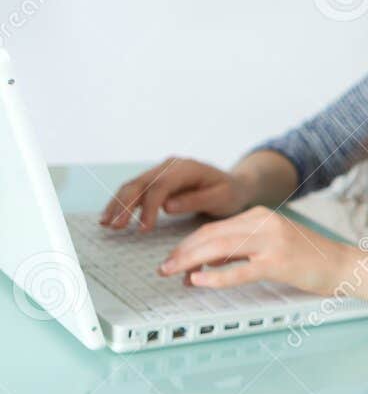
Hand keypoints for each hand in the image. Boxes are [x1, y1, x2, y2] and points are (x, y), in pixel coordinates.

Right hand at [101, 157, 253, 230]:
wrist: (234, 184)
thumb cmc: (230, 192)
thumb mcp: (222, 197)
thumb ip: (196, 200)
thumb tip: (167, 206)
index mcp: (187, 168)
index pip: (161, 186)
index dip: (149, 207)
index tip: (144, 228)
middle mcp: (171, 165)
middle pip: (142, 183)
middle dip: (125, 205)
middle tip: (116, 227)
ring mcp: (162, 171)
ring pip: (133, 185)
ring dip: (118, 204)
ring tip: (107, 224)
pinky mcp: (157, 179)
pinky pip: (135, 190)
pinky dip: (121, 203)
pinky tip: (110, 216)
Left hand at [157, 206, 351, 296]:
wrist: (343, 265)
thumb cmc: (309, 258)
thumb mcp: (273, 242)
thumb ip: (241, 246)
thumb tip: (205, 259)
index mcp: (261, 215)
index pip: (214, 227)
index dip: (188, 243)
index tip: (173, 258)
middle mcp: (264, 223)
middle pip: (211, 235)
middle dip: (182, 252)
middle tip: (164, 267)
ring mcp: (272, 242)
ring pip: (219, 248)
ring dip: (190, 262)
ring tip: (172, 273)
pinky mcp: (278, 263)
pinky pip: (239, 270)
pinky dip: (215, 276)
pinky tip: (198, 281)